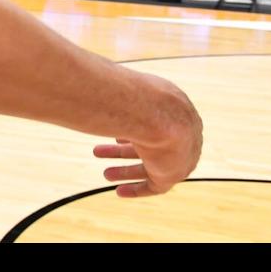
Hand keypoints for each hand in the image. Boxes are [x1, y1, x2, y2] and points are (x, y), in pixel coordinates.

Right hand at [94, 77, 202, 197]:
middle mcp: (181, 132)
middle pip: (150, 145)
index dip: (130, 131)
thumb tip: (89, 80)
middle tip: (100, 151)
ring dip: (126, 170)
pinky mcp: (175, 173)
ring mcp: (180, 153)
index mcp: (174, 109)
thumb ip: (112, 87)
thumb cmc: (140, 96)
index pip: (153, 124)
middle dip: (124, 150)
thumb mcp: (127, 86)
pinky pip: (156, 186)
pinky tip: (119, 191)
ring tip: (105, 173)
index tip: (113, 135)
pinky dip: (137, 189)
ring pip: (151, 166)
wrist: (161, 115)